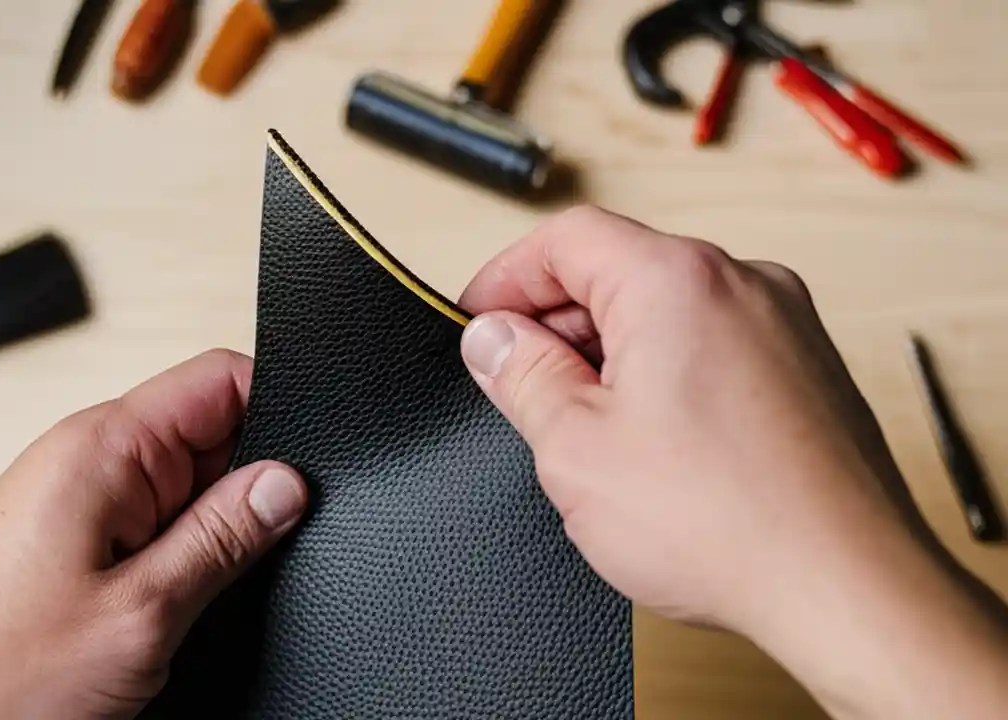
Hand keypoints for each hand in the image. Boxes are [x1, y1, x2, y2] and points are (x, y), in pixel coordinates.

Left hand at [0, 349, 306, 719]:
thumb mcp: (143, 610)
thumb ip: (224, 537)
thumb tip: (287, 484)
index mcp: (104, 446)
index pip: (219, 378)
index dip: (277, 409)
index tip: (305, 471)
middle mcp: (87, 456)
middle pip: (209, 430)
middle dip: (246, 485)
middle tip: (239, 554)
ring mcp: (78, 495)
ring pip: (185, 483)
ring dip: (207, 529)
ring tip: (186, 589)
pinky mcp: (72, 534)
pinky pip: (153, 520)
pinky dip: (176, 552)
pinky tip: (167, 598)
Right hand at [458, 207, 1007, 719]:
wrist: (846, 588)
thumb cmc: (724, 522)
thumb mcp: (575, 446)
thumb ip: (521, 375)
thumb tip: (493, 338)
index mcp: (676, 280)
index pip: (566, 239)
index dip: (505, 278)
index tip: (477, 323)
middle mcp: (742, 283)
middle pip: (618, 268)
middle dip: (555, 321)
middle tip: (517, 384)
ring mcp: (785, 324)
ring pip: (665, 309)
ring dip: (609, 351)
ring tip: (581, 426)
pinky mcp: (807, 369)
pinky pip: (712, 343)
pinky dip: (664, 372)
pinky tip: (646, 441)